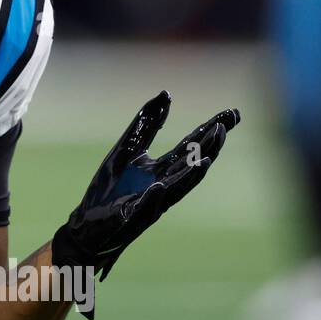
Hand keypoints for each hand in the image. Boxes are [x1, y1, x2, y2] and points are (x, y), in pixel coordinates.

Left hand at [51, 90, 238, 316]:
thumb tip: (167, 94)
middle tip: (224, 128)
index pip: (192, 145)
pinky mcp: (130, 216)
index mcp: (163, 169)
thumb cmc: (110, 188)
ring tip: (205, 159)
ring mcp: (150, 203)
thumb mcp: (127, 149)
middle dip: (209, 148)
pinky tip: (159, 186)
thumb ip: (147, 125)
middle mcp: (164, 185)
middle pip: (191, 164)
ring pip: (176, 189)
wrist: (86, 225)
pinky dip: (152, 198)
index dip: (212, 129)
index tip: (233, 113)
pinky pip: (144, 208)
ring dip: (191, 175)